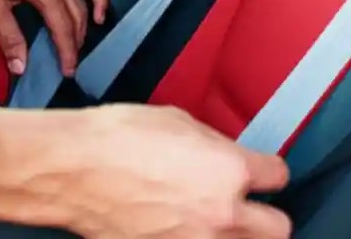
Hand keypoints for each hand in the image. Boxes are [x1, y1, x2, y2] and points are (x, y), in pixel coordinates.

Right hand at [48, 105, 292, 237]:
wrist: (71, 170)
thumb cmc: (117, 138)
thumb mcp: (177, 122)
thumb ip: (214, 146)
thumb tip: (224, 157)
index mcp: (229, 170)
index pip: (277, 176)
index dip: (266, 171)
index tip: (258, 172)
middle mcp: (222, 214)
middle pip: (279, 230)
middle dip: (267, 216)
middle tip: (249, 207)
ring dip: (235, 235)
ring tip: (216, 223)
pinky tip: (182, 230)